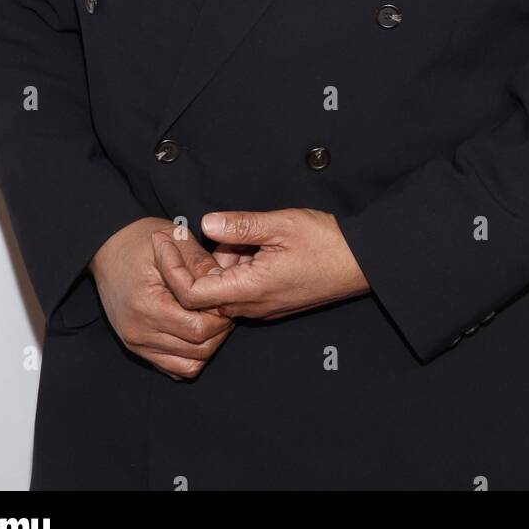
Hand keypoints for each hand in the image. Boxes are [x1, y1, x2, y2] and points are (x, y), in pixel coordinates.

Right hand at [88, 217, 233, 379]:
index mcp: (148, 305)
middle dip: (219, 331)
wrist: (108, 247)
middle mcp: (139, 331)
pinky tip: (194, 329)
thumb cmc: (141, 241)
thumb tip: (228, 287)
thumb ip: (201, 265)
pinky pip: (174, 367)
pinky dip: (190, 355)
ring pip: (189, 365)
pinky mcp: (137, 347)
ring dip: (207, 345)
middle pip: (198, 350)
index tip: (225, 297)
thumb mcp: (174, 241)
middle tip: (222, 307)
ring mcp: (136, 343)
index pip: (199, 328)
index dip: (221, 316)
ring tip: (209, 317)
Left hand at [158, 208, 369, 321]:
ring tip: (215, 231)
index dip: (171, 270)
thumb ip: (240, 226)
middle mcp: (252, 304)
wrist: (361, 262)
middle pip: (201, 295)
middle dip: (185, 264)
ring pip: (220, 290)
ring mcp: (262, 305)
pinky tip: (238, 243)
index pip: (191, 294)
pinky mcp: (271, 299)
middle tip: (178, 232)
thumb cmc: (326, 243)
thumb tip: (206, 223)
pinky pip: (238, 288)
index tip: (166, 241)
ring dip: (211, 264)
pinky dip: (229, 267)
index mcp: (250, 289)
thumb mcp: (281, 224)